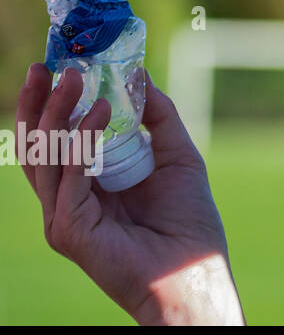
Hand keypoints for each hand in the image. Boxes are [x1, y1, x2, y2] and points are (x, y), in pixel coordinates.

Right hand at [17, 63, 244, 324]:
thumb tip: (140, 74)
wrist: (194, 269)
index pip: (56, 139)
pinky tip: (101, 112)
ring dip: (58, 114)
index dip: (51, 103)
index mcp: (86, 184)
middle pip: (38, 146)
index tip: (57, 65)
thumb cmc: (187, 220)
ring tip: (73, 78)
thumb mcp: (176, 155)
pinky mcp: (70, 229)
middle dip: (38, 103)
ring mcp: (64, 216)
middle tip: (47, 66)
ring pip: (46, 157)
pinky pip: (69, 177)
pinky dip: (82, 141)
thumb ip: (158, 116)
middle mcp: (67, 200)